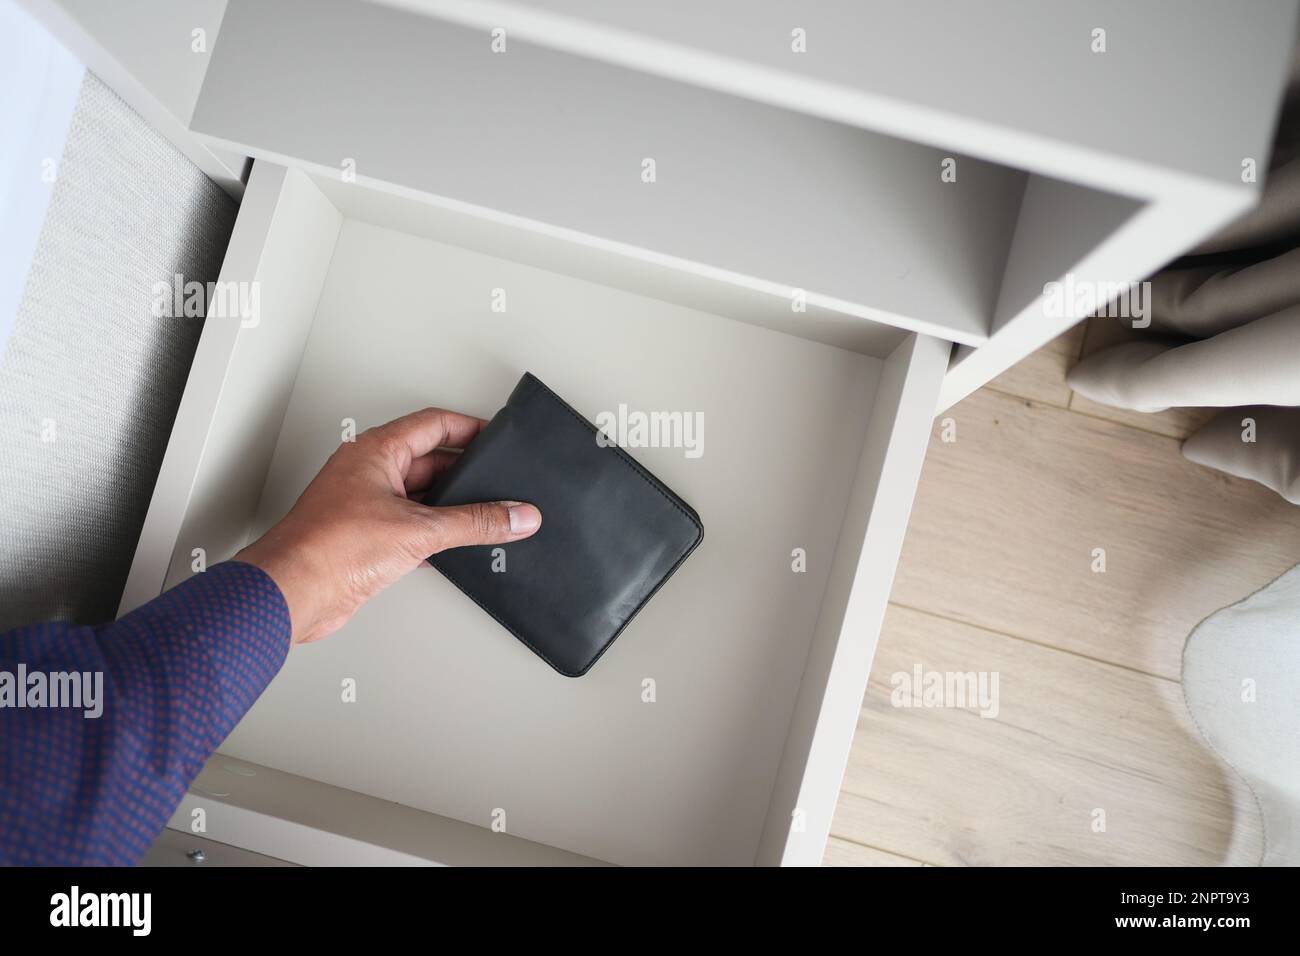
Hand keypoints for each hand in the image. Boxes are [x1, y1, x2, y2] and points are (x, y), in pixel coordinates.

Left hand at [235, 407, 540, 644]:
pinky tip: (454, 548)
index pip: (433, 424)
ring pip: (422, 497)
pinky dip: (436, 534)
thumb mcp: (419, 529)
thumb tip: (514, 515)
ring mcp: (366, 505)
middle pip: (431, 461)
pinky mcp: (366, 538)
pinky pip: (412, 526)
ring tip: (485, 518)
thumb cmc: (328, 547)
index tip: (497, 437)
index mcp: (376, 451)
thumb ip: (474, 522)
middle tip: (500, 484)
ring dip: (452, 509)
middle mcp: (369, 473)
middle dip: (466, 475)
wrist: (292, 592)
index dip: (469, 428)